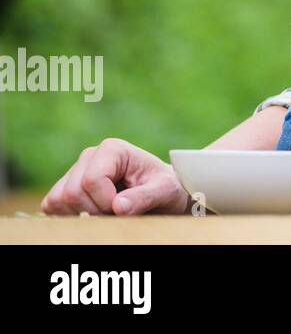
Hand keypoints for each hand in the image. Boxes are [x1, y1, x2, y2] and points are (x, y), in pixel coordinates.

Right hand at [41, 139, 191, 215]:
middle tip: (116, 211)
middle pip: (72, 192)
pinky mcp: (66, 186)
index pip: (91, 180)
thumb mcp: (164, 191)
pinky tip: (92, 213)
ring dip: (82, 214)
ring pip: (58, 199)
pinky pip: (51, 205)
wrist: (160, 192)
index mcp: (112, 149)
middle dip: (94, 210)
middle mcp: (90, 156)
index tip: (125, 206)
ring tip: (106, 211)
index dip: (106, 201)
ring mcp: (75, 171)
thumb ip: (144, 197)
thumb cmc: (165, 187)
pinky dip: (68, 216)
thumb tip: (118, 206)